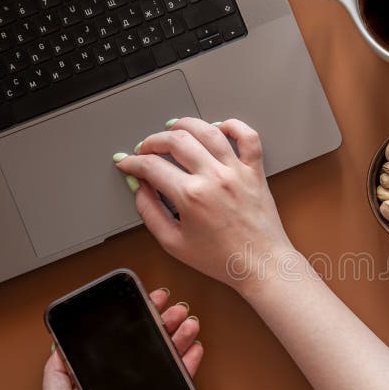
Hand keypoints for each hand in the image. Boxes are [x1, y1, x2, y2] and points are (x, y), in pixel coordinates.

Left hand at [43, 288, 202, 389]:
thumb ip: (57, 374)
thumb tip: (60, 342)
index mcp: (104, 375)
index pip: (123, 338)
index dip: (137, 316)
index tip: (147, 300)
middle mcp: (128, 380)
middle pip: (150, 341)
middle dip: (164, 319)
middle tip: (173, 306)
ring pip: (169, 355)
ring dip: (180, 335)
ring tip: (188, 321)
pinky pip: (182, 379)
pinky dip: (190, 362)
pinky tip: (194, 347)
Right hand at [114, 118, 294, 294]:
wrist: (261, 264)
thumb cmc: (222, 259)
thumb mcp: (173, 243)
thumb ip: (150, 212)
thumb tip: (140, 189)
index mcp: (191, 196)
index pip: (152, 166)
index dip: (132, 162)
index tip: (127, 163)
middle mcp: (214, 178)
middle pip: (176, 140)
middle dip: (153, 140)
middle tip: (146, 149)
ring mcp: (237, 171)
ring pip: (208, 131)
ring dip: (185, 125)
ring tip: (173, 130)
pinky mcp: (255, 171)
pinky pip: (248, 137)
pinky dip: (233, 126)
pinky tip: (218, 128)